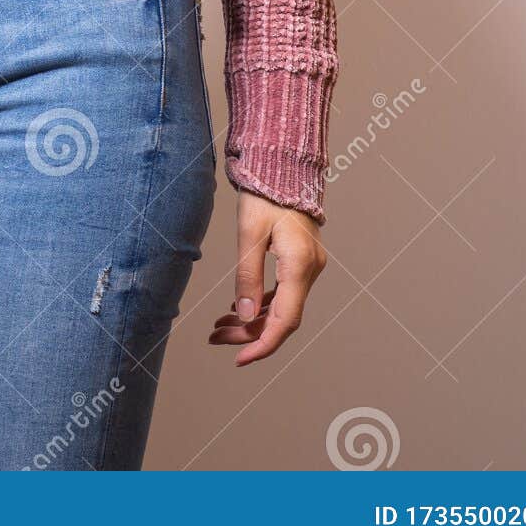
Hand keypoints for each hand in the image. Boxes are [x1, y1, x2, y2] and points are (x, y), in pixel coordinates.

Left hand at [209, 190, 326, 365]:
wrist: (282, 167)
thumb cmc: (265, 195)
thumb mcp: (249, 235)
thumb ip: (248, 277)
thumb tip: (245, 316)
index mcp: (300, 265)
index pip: (285, 320)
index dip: (263, 344)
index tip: (240, 359)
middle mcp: (309, 270)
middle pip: (281, 318)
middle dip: (248, 333)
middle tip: (215, 338)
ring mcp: (307, 267)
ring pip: (280, 307)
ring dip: (251, 319)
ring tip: (219, 326)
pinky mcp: (299, 262)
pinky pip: (282, 293)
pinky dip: (260, 304)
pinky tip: (237, 309)